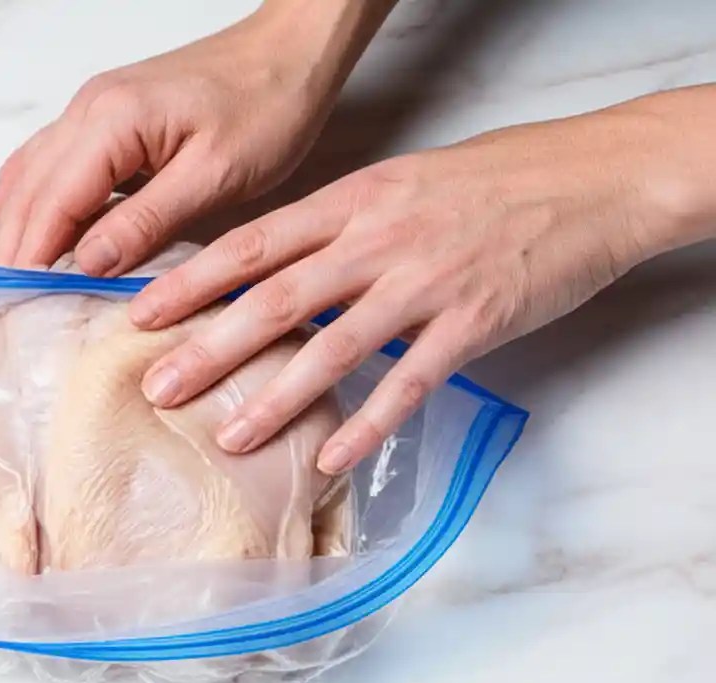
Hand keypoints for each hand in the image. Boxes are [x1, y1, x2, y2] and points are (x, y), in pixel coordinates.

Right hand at [0, 0, 393, 274]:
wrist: (289, 51)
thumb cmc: (266, 107)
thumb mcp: (213, 176)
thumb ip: (146, 221)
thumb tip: (87, 264)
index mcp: (111, 122)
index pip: (51, 202)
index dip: (30, 258)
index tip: (18, 309)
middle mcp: (88, 110)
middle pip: (28, 189)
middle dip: (13, 250)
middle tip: (8, 309)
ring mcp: (92, 109)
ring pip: (30, 174)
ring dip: (18, 227)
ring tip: (16, 282)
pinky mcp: (105, 115)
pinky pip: (51, 162)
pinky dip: (36, 202)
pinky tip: (40, 236)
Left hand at [129, 89, 715, 473]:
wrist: (587, 179)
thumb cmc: (486, 182)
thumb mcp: (393, 184)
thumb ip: (331, 226)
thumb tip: (264, 268)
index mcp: (351, 201)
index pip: (252, 245)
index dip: (191, 281)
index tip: (139, 314)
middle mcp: (377, 240)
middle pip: (275, 299)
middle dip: (209, 347)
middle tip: (159, 388)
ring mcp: (424, 283)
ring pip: (333, 347)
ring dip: (275, 398)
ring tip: (229, 437)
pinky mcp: (473, 322)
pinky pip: (410, 382)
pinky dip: (369, 423)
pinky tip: (332, 459)